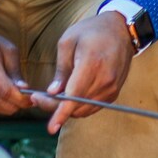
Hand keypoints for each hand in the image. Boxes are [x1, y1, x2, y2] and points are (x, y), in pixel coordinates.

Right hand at [0, 25, 25, 115]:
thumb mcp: (7, 49)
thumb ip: (16, 71)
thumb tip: (24, 89)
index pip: (7, 92)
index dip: (24, 99)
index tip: (34, 97)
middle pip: (6, 105)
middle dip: (19, 101)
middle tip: (24, 92)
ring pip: (1, 110)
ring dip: (9, 103)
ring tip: (9, 89)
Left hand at [35, 12, 133, 132]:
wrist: (120, 30)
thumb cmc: (91, 31)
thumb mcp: (68, 42)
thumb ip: (61, 69)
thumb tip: (53, 93)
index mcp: (92, 64)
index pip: (74, 96)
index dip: (60, 113)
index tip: (50, 127)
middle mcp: (105, 80)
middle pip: (76, 106)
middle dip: (54, 108)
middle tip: (37, 98)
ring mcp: (111, 88)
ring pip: (84, 110)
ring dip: (66, 108)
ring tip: (51, 97)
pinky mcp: (113, 93)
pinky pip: (92, 107)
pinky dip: (78, 106)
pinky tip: (68, 97)